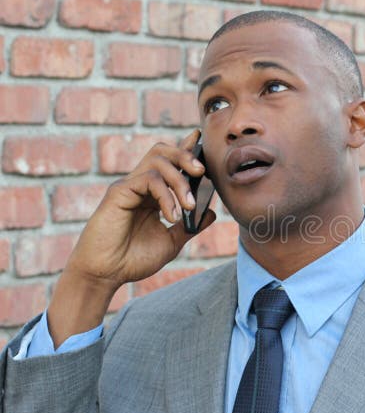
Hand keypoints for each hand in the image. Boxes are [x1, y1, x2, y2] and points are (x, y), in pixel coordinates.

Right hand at [66, 129, 215, 288]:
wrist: (106, 274)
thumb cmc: (133, 259)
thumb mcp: (171, 242)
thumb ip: (190, 226)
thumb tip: (210, 212)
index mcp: (152, 194)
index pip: (170, 163)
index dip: (186, 148)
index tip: (200, 138)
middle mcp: (140, 185)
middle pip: (163, 152)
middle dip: (185, 154)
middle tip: (202, 171)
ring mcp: (129, 186)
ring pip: (157, 161)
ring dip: (179, 179)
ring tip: (188, 205)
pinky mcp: (119, 192)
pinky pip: (148, 179)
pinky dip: (165, 195)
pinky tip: (171, 216)